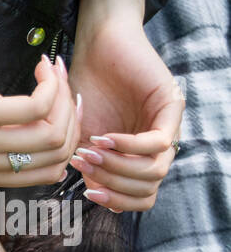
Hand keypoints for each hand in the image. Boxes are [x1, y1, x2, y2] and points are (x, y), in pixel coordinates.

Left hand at [0, 25, 78, 188]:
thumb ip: (9, 143)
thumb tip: (65, 140)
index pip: (49, 173)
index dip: (71, 139)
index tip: (70, 109)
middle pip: (55, 152)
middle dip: (72, 115)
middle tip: (64, 87)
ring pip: (51, 132)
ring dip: (63, 97)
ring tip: (53, 75)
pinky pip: (36, 107)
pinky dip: (50, 84)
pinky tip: (42, 68)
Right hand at [67, 19, 183, 211]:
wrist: (96, 49)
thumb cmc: (86, 89)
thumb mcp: (81, 138)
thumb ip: (91, 167)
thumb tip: (95, 192)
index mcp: (138, 157)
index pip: (141, 198)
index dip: (115, 202)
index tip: (87, 192)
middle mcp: (157, 147)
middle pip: (148, 190)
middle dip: (112, 185)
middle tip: (84, 166)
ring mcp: (167, 127)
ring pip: (155, 172)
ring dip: (117, 167)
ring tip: (90, 151)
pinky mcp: (171, 107)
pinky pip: (156, 143)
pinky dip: (126, 146)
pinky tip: (102, 137)